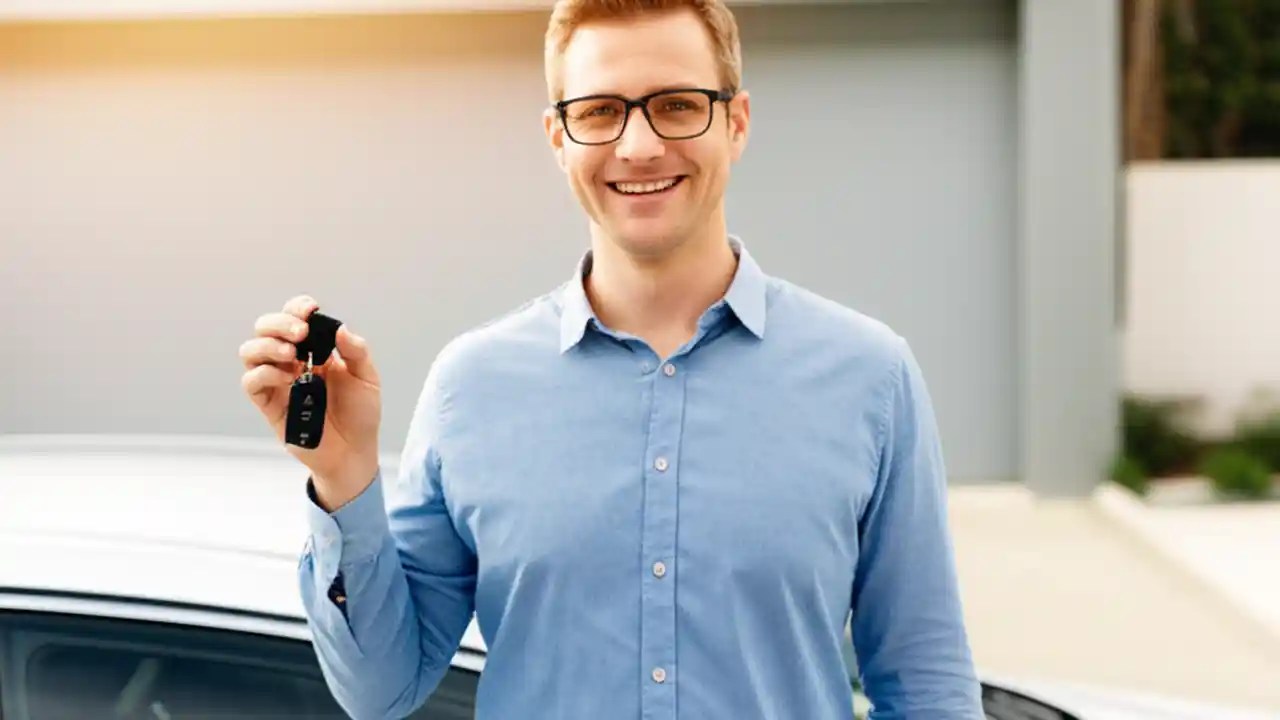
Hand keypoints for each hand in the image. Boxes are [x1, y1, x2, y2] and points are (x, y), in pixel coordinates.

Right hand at [239, 294, 381, 508]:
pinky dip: (265, 373)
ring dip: (267, 345)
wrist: (354, 452)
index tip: (310, 309)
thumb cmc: (360, 414)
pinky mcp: (270, 405)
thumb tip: (340, 328)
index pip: (294, 318)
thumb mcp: (367, 378)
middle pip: (265, 328)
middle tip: (300, 333)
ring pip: (250, 351)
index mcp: (314, 349)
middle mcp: (291, 361)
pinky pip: (252, 382)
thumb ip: (356, 352)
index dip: (296, 308)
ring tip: (292, 353)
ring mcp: (277, 382)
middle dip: (278, 323)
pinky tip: (288, 376)